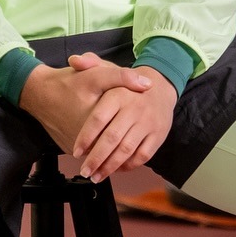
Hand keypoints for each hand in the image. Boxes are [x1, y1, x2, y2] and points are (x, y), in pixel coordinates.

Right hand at [17, 52, 151, 155]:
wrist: (40, 93)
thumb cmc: (70, 82)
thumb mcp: (97, 74)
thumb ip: (122, 77)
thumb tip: (148, 84)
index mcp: (97, 119)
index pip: (124, 133)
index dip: (137, 134)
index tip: (145, 133)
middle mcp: (85, 139)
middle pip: (113, 148)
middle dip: (127, 152)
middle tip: (140, 150)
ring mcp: (76, 147)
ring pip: (100, 154)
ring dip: (113, 155)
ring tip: (127, 154)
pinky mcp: (69, 149)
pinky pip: (89, 154)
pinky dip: (98, 152)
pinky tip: (109, 150)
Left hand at [73, 65, 177, 181]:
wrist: (161, 86)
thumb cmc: (128, 84)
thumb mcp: (109, 70)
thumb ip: (91, 65)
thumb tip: (74, 60)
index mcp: (119, 95)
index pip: (98, 119)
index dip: (85, 138)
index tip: (76, 151)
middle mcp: (134, 109)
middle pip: (111, 139)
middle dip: (95, 158)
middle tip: (84, 170)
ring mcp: (148, 123)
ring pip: (126, 150)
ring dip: (110, 166)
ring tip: (97, 176)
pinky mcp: (158, 134)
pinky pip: (143, 155)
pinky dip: (129, 165)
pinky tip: (118, 169)